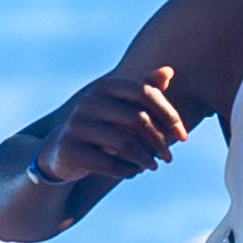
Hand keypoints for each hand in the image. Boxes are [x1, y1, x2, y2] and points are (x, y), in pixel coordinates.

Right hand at [38, 63, 188, 190]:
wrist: (60, 151)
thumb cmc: (101, 127)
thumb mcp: (121, 107)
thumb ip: (145, 89)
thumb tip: (169, 71)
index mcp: (104, 86)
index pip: (145, 93)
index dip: (169, 115)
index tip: (182, 137)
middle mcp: (89, 101)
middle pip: (138, 119)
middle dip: (159, 141)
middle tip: (168, 157)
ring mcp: (77, 125)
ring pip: (125, 143)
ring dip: (146, 159)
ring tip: (153, 166)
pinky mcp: (69, 149)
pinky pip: (109, 163)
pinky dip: (127, 170)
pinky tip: (133, 172)